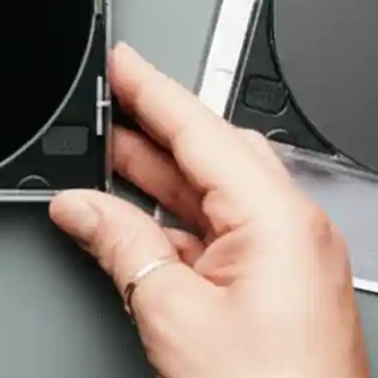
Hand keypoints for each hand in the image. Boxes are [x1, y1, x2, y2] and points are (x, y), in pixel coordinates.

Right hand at [49, 44, 372, 377]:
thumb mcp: (173, 314)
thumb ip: (122, 246)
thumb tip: (82, 208)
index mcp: (281, 221)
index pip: (204, 131)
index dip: (154, 91)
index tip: (123, 63)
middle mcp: (295, 233)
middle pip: (212, 156)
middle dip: (154, 130)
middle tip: (107, 106)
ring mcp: (288, 264)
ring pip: (213, 196)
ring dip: (159, 179)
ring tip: (106, 157)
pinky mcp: (276, 293)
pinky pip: (218, 236)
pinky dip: (172, 224)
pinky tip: (130, 222)